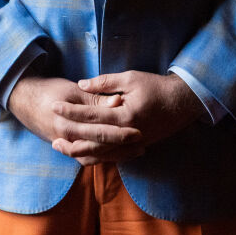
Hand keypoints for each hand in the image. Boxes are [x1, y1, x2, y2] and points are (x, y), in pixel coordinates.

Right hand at [7, 75, 145, 165]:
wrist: (23, 99)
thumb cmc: (49, 90)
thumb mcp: (72, 90)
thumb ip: (95, 99)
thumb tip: (118, 102)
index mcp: (67, 122)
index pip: (99, 130)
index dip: (120, 131)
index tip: (139, 129)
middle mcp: (66, 138)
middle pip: (99, 146)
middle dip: (123, 145)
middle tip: (142, 141)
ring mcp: (65, 145)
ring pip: (94, 156)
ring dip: (116, 155)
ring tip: (136, 150)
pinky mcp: (66, 147)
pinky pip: (86, 158)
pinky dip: (103, 157)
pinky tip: (118, 153)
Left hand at [53, 71, 204, 164]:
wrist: (183, 103)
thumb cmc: (156, 87)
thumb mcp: (131, 78)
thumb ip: (105, 83)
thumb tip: (81, 84)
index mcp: (126, 115)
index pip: (92, 115)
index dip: (72, 111)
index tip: (55, 106)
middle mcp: (128, 133)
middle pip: (94, 141)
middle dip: (71, 139)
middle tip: (52, 137)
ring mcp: (133, 143)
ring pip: (102, 154)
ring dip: (81, 152)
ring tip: (62, 148)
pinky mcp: (137, 147)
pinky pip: (113, 156)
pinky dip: (97, 157)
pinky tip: (83, 154)